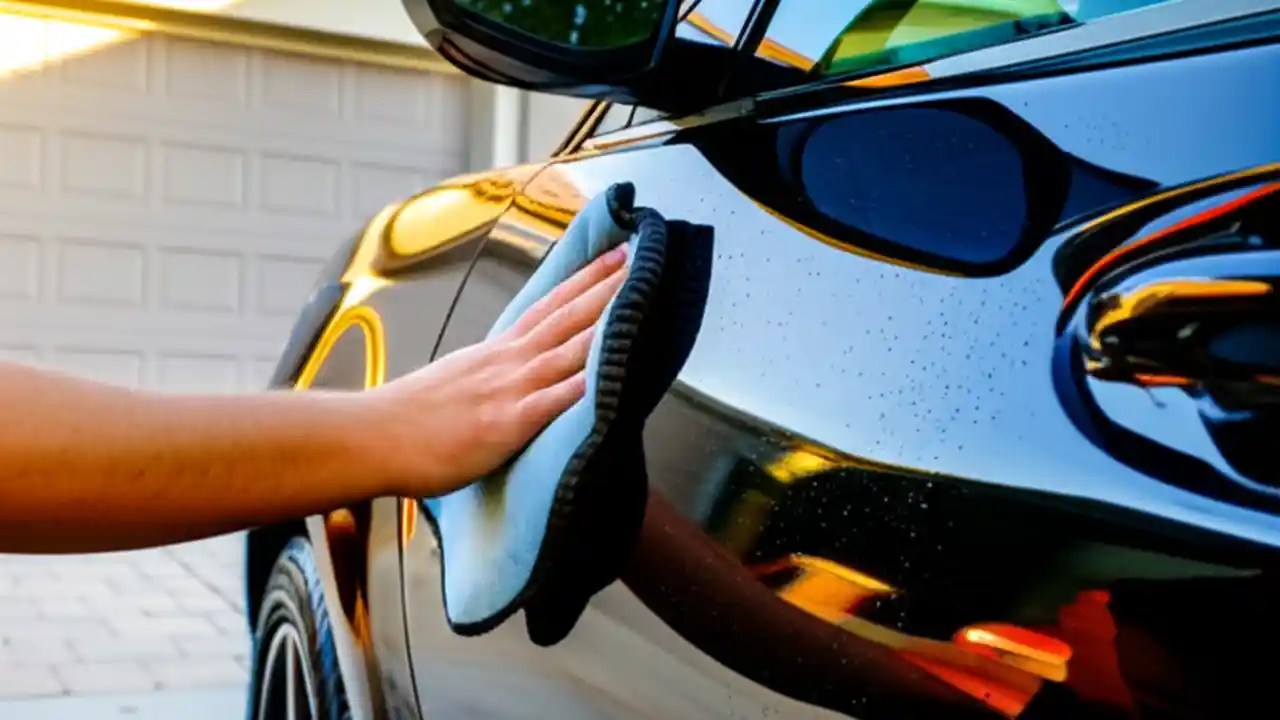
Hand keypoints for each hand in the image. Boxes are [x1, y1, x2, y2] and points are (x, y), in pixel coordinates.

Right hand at [367, 244, 627, 496]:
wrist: (371, 437)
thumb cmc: (409, 419)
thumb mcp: (456, 382)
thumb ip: (489, 377)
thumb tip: (507, 377)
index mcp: (496, 353)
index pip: (548, 307)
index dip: (584, 280)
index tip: (613, 256)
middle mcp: (507, 362)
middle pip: (565, 315)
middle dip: (606, 285)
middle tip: (641, 257)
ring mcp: (509, 390)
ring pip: (567, 347)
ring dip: (606, 321)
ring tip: (640, 297)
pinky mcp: (506, 423)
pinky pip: (553, 400)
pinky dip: (584, 384)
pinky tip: (613, 372)